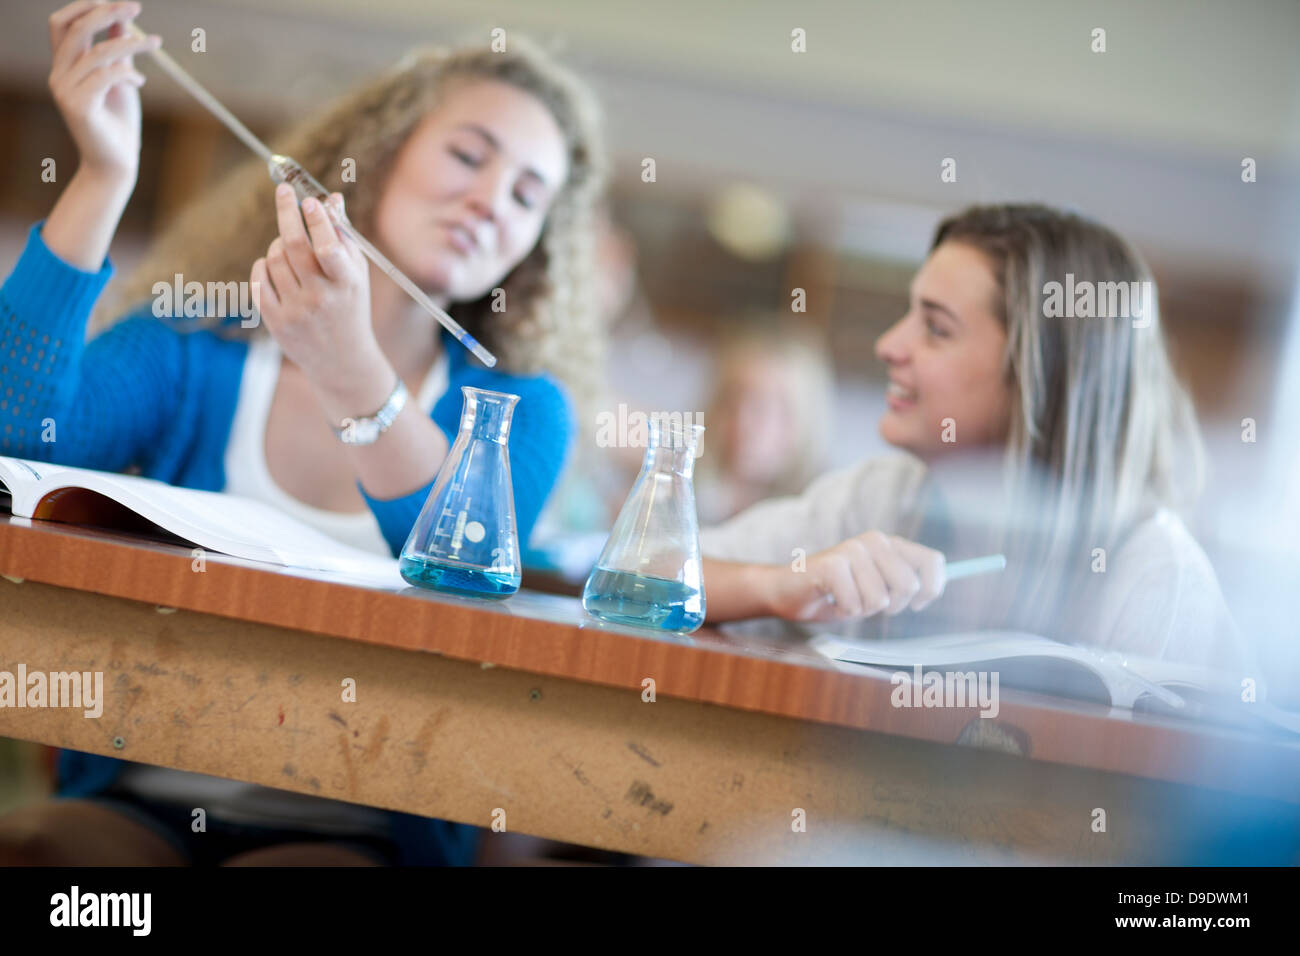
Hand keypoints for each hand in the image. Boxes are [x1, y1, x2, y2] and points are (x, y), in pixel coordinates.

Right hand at [48, 1, 159, 183]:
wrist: (116, 163)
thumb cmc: (118, 122)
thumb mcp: (121, 80)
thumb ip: (119, 51)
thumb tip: (124, 20)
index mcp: (63, 66)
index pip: (61, 24)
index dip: (85, 7)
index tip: (119, 3)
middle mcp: (58, 75)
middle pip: (77, 29)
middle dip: (107, 12)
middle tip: (136, 6)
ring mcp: (64, 91)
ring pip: (97, 51)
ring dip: (131, 43)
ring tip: (155, 44)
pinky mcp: (78, 107)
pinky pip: (106, 76)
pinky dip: (129, 73)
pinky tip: (140, 82)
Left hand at [251, 185, 383, 399]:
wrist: (342, 360)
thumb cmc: (350, 307)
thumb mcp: (356, 274)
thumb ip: (344, 236)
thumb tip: (332, 198)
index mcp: (346, 284)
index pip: (327, 245)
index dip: (316, 218)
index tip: (308, 199)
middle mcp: (321, 297)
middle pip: (293, 244)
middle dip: (287, 211)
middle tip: (284, 191)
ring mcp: (296, 310)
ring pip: (274, 257)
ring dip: (278, 244)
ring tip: (289, 249)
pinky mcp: (276, 321)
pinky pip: (258, 278)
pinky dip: (262, 265)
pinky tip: (273, 267)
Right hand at [763, 531, 945, 621]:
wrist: (786, 590)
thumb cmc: (833, 592)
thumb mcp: (875, 587)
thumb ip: (900, 584)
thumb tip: (928, 593)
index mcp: (888, 543)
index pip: (932, 561)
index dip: (932, 588)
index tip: (917, 604)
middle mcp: (873, 540)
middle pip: (908, 586)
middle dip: (890, 606)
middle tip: (867, 603)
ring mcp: (851, 549)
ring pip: (879, 600)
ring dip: (861, 609)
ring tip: (844, 598)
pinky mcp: (832, 564)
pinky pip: (855, 605)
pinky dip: (843, 611)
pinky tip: (830, 599)